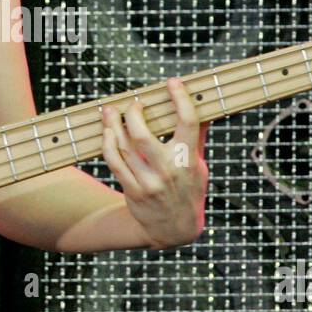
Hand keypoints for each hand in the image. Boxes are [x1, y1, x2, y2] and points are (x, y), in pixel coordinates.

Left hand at [101, 78, 209, 247]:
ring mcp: (148, 181)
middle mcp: (168, 170)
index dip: (180, 98)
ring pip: (124, 146)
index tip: (172, 83)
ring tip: (109, 110)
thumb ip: (198, 139)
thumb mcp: (200, 167)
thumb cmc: (188, 192)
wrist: (174, 229)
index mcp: (189, 159)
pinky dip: (107, 144)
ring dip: (113, 125)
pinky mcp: (133, 190)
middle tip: (133, 103)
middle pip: (143, 134)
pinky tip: (107, 132)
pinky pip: (114, 162)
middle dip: (133, 113)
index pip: (188, 122)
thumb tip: (205, 110)